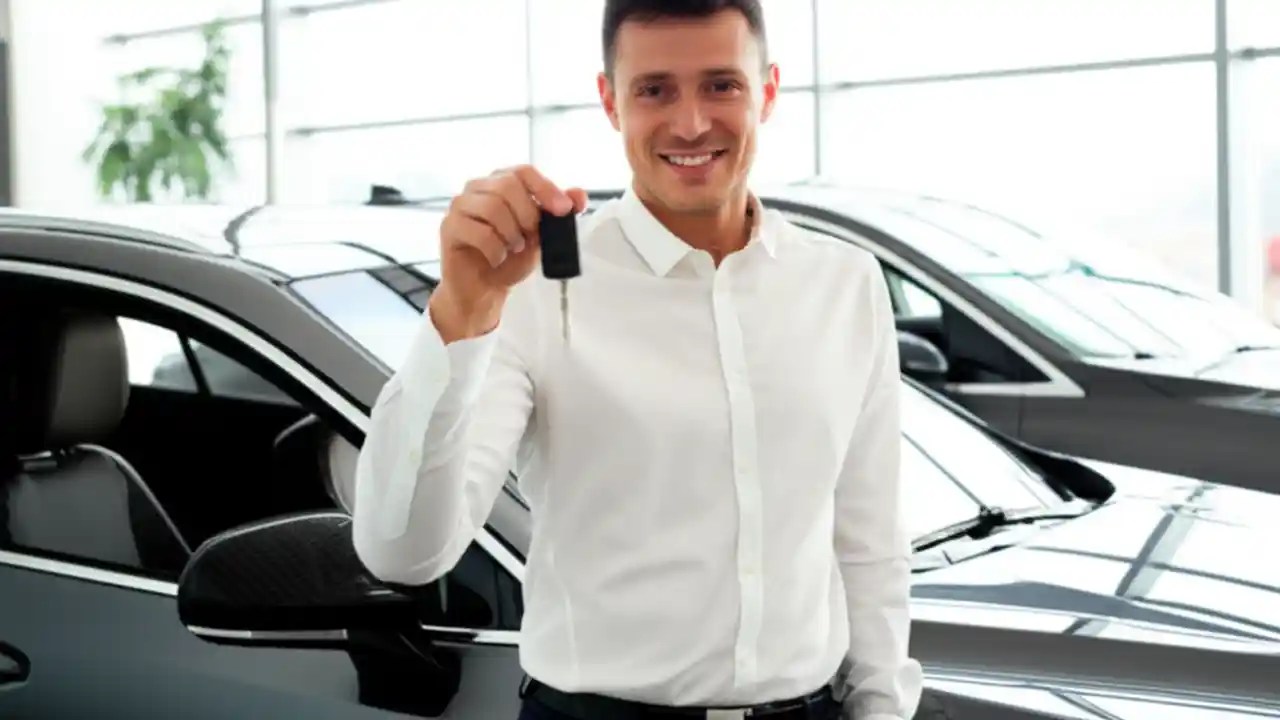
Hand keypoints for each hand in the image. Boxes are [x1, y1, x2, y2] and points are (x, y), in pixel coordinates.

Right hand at [431, 165, 587, 341]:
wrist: (485, 288)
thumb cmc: (510, 257)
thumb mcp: (542, 236)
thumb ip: (558, 214)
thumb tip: (579, 195)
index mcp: (502, 182)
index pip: (524, 172)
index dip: (546, 188)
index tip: (563, 209)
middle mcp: (479, 188)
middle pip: (507, 185)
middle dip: (527, 214)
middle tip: (529, 236)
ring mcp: (461, 206)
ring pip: (492, 207)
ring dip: (511, 233)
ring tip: (512, 248)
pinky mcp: (449, 227)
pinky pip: (478, 231)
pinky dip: (495, 249)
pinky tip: (497, 258)